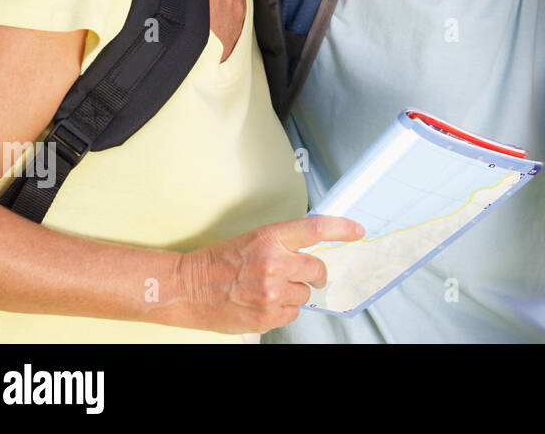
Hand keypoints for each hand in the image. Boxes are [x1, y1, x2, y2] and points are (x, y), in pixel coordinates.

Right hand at [174, 215, 363, 333]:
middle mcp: (274, 263)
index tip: (357, 231)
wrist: (187, 288)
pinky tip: (262, 303)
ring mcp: (271, 292)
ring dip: (293, 292)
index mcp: (270, 237)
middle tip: (297, 273)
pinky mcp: (267, 316)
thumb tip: (315, 250)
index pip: (317, 228)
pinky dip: (282, 310)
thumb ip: (285, 244)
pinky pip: (292, 314)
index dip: (343, 229)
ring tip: (267, 288)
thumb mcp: (254, 240)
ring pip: (306, 294)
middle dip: (313, 273)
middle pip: (318, 268)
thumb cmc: (219, 263)